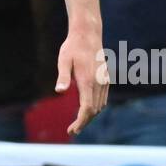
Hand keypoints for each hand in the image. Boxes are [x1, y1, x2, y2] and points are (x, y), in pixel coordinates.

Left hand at [57, 15, 107, 135]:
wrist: (88, 34)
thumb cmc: (72, 47)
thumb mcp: (64, 60)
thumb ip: (63, 76)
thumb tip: (58, 91)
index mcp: (88, 80)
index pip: (87, 108)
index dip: (80, 122)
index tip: (72, 131)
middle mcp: (99, 83)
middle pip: (94, 110)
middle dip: (84, 122)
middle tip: (72, 130)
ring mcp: (104, 81)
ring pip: (100, 106)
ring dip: (90, 116)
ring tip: (78, 123)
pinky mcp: (106, 79)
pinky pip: (103, 99)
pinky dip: (95, 108)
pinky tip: (86, 110)